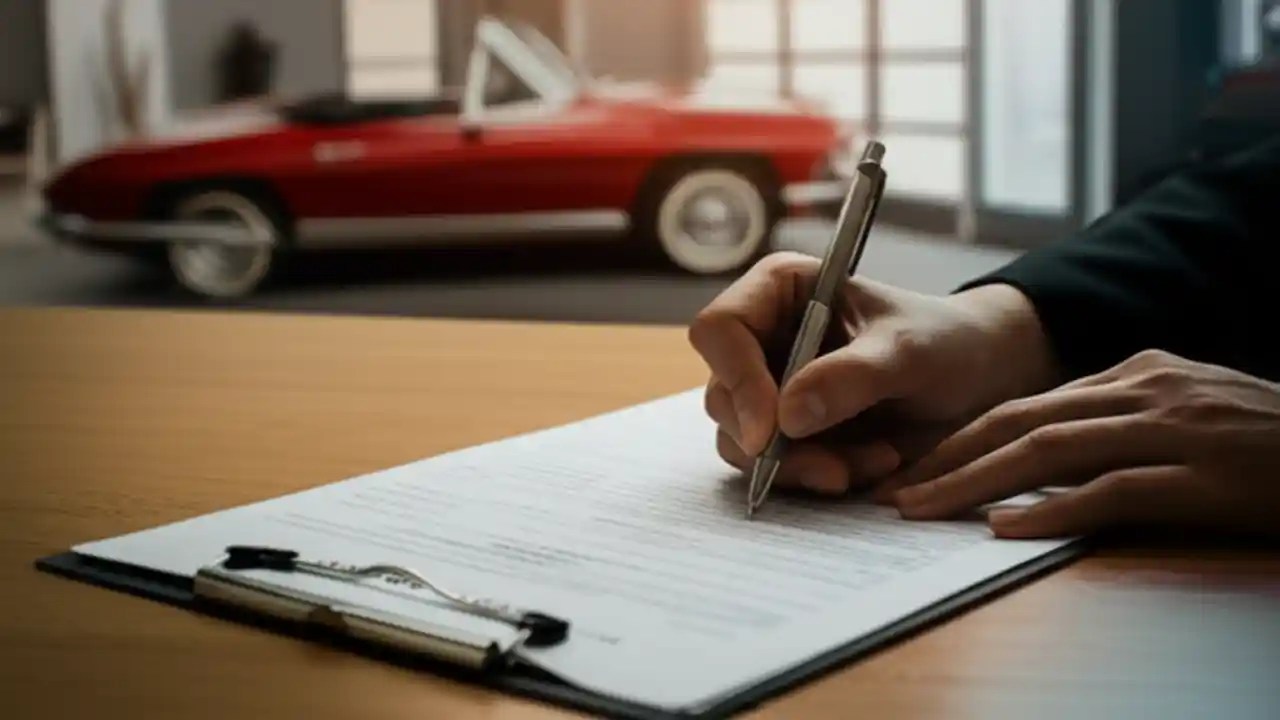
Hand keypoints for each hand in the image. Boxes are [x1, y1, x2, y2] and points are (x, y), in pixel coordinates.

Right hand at [687, 253, 1059, 495]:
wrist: (976, 378)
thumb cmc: (944, 341)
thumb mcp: (908, 352)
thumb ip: (850, 377)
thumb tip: (786, 416)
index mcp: (778, 291)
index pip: (720, 329)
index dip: (736, 379)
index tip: (772, 431)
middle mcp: (762, 339)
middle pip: (723, 397)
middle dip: (777, 443)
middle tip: (836, 468)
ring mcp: (768, 390)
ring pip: (743, 442)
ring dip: (803, 466)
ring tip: (875, 461)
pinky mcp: (785, 434)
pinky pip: (775, 469)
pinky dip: (818, 477)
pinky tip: (871, 466)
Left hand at [885, 349, 1279, 538]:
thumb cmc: (1265, 439)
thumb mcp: (1187, 406)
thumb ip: (1120, 417)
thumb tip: (1049, 444)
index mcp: (1134, 372)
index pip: (1027, 403)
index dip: (963, 437)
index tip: (917, 466)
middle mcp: (1143, 390)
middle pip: (1022, 421)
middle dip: (950, 457)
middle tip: (898, 491)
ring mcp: (1172, 430)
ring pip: (1049, 450)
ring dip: (976, 483)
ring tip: (924, 511)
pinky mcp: (1202, 477)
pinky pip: (1110, 492)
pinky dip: (1051, 509)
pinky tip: (1005, 528)